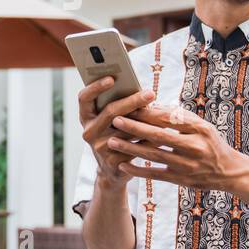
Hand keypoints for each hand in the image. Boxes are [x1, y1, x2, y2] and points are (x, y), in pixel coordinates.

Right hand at [79, 77, 155, 191]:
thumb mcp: (112, 120)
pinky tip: (164, 133)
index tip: (112, 78)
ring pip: (126, 129)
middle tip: (150, 93)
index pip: (84, 98)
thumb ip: (120, 106)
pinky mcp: (112, 161)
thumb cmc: (116, 135)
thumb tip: (142, 91)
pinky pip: (135, 146)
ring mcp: (99, 147)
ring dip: (146, 120)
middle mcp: (88, 131)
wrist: (112, 170)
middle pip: (110, 111)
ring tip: (164, 112)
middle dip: (132, 101)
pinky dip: (150, 139)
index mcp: (86, 116)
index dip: (95, 87)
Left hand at [107, 103, 248, 194]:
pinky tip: (123, 165)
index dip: (148, 112)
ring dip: (131, 148)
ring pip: (154, 155)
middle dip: (135, 127)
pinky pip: (156, 175)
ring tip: (112, 141)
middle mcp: (194, 147)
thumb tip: (151, 106)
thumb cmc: (211, 143)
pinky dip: (139, 170)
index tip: (129, 105)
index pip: (170, 118)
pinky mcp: (182, 180)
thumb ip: (179, 117)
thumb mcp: (202, 126)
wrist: (229, 172)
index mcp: (199, 129)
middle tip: (115, 119)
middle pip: (159, 136)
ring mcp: (188, 165)